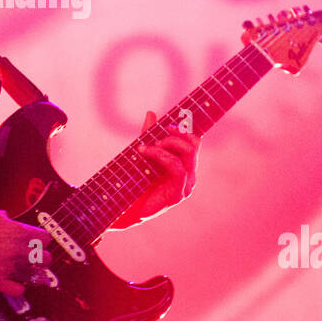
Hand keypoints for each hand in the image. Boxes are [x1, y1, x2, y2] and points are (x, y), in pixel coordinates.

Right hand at [0, 209, 48, 296]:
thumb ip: (12, 223)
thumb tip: (16, 225)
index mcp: (19, 232)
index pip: (46, 240)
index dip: (43, 242)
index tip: (39, 244)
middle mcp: (17, 250)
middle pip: (46, 260)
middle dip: (42, 259)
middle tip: (36, 260)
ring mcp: (8, 267)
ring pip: (35, 277)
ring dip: (32, 275)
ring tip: (27, 273)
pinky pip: (18, 290)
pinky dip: (18, 288)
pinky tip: (13, 283)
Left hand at [112, 110, 200, 228]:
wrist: (127, 207)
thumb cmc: (137, 181)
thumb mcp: (144, 153)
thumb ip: (149, 134)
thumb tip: (151, 113)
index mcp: (185, 164)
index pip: (194, 141)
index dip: (184, 129)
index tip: (168, 124)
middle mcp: (189, 174)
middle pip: (193, 144)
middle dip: (176, 134)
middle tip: (156, 135)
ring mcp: (186, 184)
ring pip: (187, 153)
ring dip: (167, 143)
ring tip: (147, 146)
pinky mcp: (178, 194)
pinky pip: (177, 168)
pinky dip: (161, 155)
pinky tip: (146, 151)